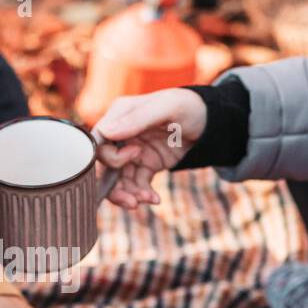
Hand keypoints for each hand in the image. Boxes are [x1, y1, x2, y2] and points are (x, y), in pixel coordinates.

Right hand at [93, 88, 206, 208]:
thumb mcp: (167, 107)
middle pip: (104, 166)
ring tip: (147, 200)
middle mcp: (121, 135)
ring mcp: (132, 152)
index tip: (134, 155)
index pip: (98, 140)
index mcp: (119, 115)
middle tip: (132, 201)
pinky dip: (143, 194)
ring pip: (119, 180)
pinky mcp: (145, 165)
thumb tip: (107, 132)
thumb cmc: (189, 106)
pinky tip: (155, 199)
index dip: (107, 156)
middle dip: (115, 187)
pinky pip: (136, 185)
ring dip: (130, 194)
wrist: (210, 122)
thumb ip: (137, 118)